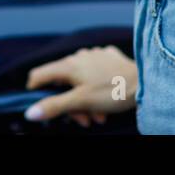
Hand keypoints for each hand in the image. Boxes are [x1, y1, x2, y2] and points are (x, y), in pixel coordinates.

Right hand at [23, 45, 138, 126]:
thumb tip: (30, 112)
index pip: (39, 74)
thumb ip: (54, 106)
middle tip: (84, 120)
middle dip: (70, 104)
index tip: (41, 104)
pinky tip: (105, 96)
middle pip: (62, 82)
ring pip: (80, 79)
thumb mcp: (80, 102)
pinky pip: (94, 72)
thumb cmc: (112, 91)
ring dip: (84, 99)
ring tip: (98, 114)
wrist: (144, 83)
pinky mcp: (108, 57)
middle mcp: (79, 56)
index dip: (35, 90)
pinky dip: (95, 86)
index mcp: (69, 65)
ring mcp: (94, 55)